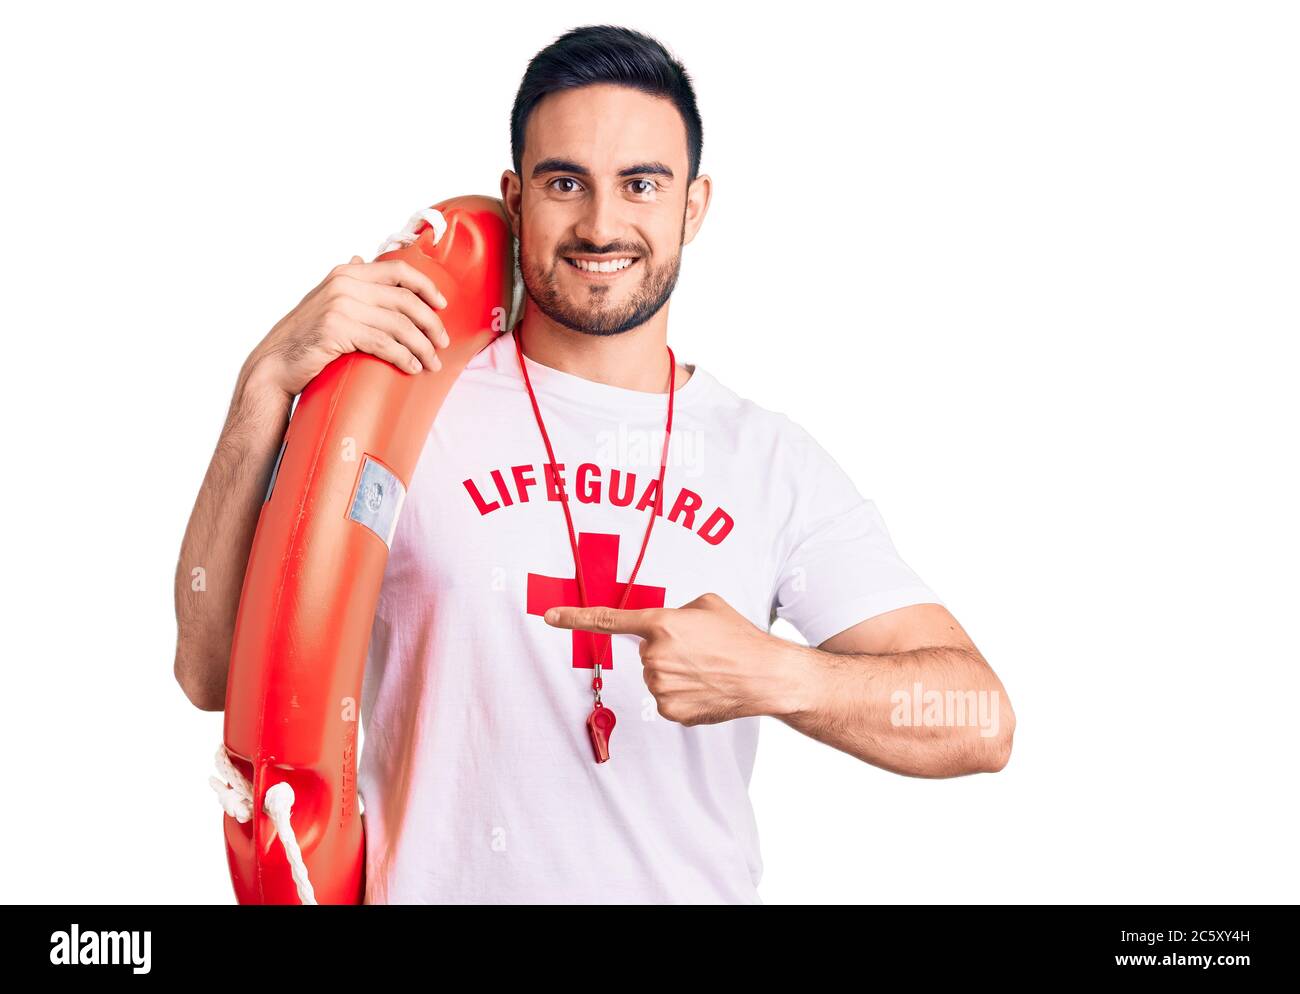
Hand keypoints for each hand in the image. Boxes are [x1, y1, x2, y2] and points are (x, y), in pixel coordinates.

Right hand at [247, 256, 451, 396]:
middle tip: (443, 343)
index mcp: (347, 273)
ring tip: (432, 364)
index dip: (426, 286)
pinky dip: (404, 357)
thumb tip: (361, 259)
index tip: (443, 305)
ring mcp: (341, 306)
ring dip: (422, 347)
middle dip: (431, 324)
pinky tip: (413, 368)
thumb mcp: (326, 300)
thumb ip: (348, 283)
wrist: (274, 363)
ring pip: (399, 325)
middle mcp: (345, 285)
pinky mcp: (338, 331)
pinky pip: (384, 344)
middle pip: (405, 300)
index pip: (398, 270)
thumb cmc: (305, 336)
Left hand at [544, 593, 804, 724]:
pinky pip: (665, 699)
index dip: (574, 618)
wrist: (766, 674)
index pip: (608, 620)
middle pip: (646, 652)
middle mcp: (654, 655)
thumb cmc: (738, 635)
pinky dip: (683, 694)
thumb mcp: (705, 605)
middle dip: (667, 650)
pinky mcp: (670, 711)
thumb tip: (661, 629)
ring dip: (675, 673)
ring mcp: (660, 686)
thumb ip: (674, 612)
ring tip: (708, 669)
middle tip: (700, 650)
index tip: (549, 617)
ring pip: (655, 677)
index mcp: (661, 623)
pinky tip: (706, 688)